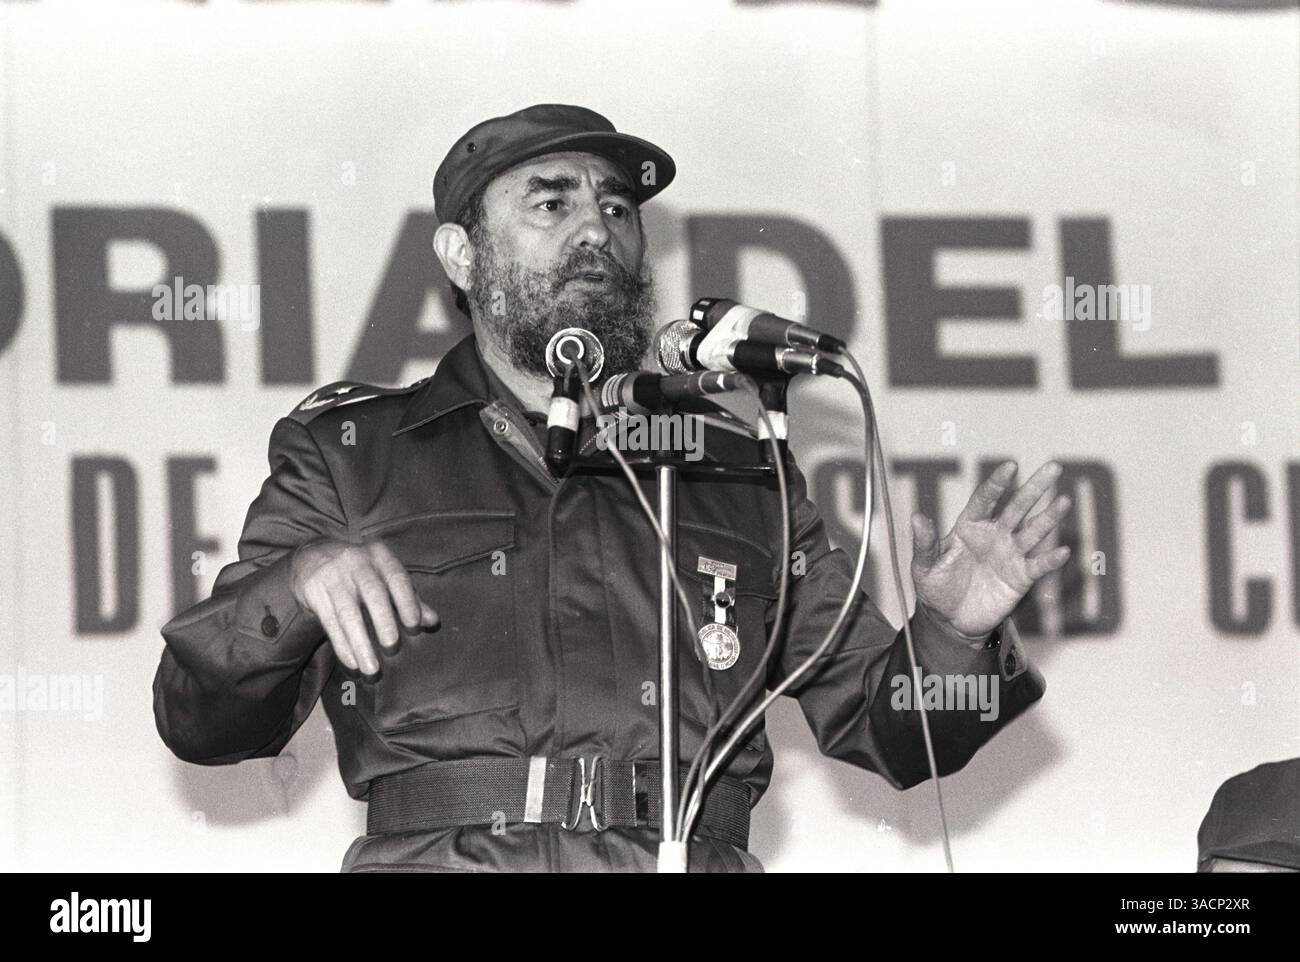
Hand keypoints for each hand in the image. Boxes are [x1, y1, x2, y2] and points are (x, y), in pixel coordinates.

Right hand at [290, 538, 437, 674]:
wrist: (311, 557)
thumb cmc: (360, 572)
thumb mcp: (384, 578)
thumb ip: (409, 598)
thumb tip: (432, 621)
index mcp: (380, 557)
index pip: (397, 578)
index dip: (407, 602)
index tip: (414, 626)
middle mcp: (357, 562)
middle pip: (373, 593)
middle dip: (384, 622)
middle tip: (393, 648)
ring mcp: (332, 576)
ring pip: (348, 613)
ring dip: (360, 643)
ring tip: (371, 669)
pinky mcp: (313, 591)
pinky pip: (329, 622)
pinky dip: (342, 645)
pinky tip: (352, 664)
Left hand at [911, 460, 1071, 639]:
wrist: (949, 620)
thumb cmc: (936, 587)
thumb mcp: (924, 565)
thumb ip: (924, 542)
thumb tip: (916, 517)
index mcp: (970, 526)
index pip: (985, 499)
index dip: (997, 483)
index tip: (1010, 466)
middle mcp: (994, 535)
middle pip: (1017, 507)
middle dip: (1034, 488)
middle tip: (1053, 467)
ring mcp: (1009, 555)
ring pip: (1033, 532)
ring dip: (1049, 518)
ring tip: (1064, 502)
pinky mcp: (1020, 577)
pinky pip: (1038, 566)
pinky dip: (1050, 560)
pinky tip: (1063, 551)